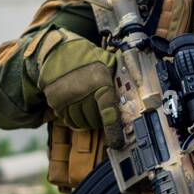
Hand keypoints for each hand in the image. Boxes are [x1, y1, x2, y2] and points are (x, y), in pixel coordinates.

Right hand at [32, 29, 123, 145]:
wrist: (57, 51)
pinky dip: (75, 120)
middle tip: (102, 114)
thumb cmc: (87, 57)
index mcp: (100, 82)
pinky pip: (68, 120)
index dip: (113, 130)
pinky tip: (78, 110)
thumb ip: (119, 77)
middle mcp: (83, 92)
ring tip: (90, 110)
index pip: (108, 112)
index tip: (117, 142)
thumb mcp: (107, 62)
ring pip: (81, 122)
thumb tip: (137, 91)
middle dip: (101, 121)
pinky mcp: (55, 102)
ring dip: (88, 121)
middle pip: (95, 120)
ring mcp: (67, 98)